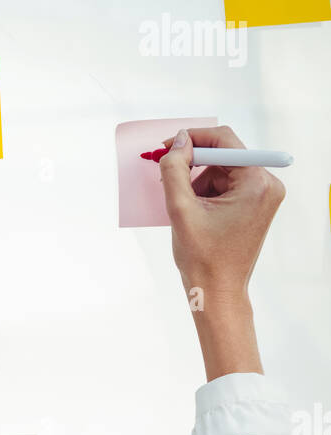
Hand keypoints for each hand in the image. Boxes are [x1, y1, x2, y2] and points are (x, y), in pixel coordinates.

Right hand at [158, 125, 284, 299]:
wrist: (217, 295)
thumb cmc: (203, 259)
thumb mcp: (180, 209)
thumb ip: (175, 169)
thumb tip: (179, 141)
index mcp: (257, 182)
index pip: (224, 140)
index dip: (192, 139)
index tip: (167, 148)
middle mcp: (267, 185)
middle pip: (224, 156)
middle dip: (194, 167)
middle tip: (169, 181)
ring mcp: (264, 196)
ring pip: (223, 172)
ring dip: (198, 184)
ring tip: (186, 211)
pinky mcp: (256, 206)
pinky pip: (228, 187)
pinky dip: (207, 195)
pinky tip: (196, 215)